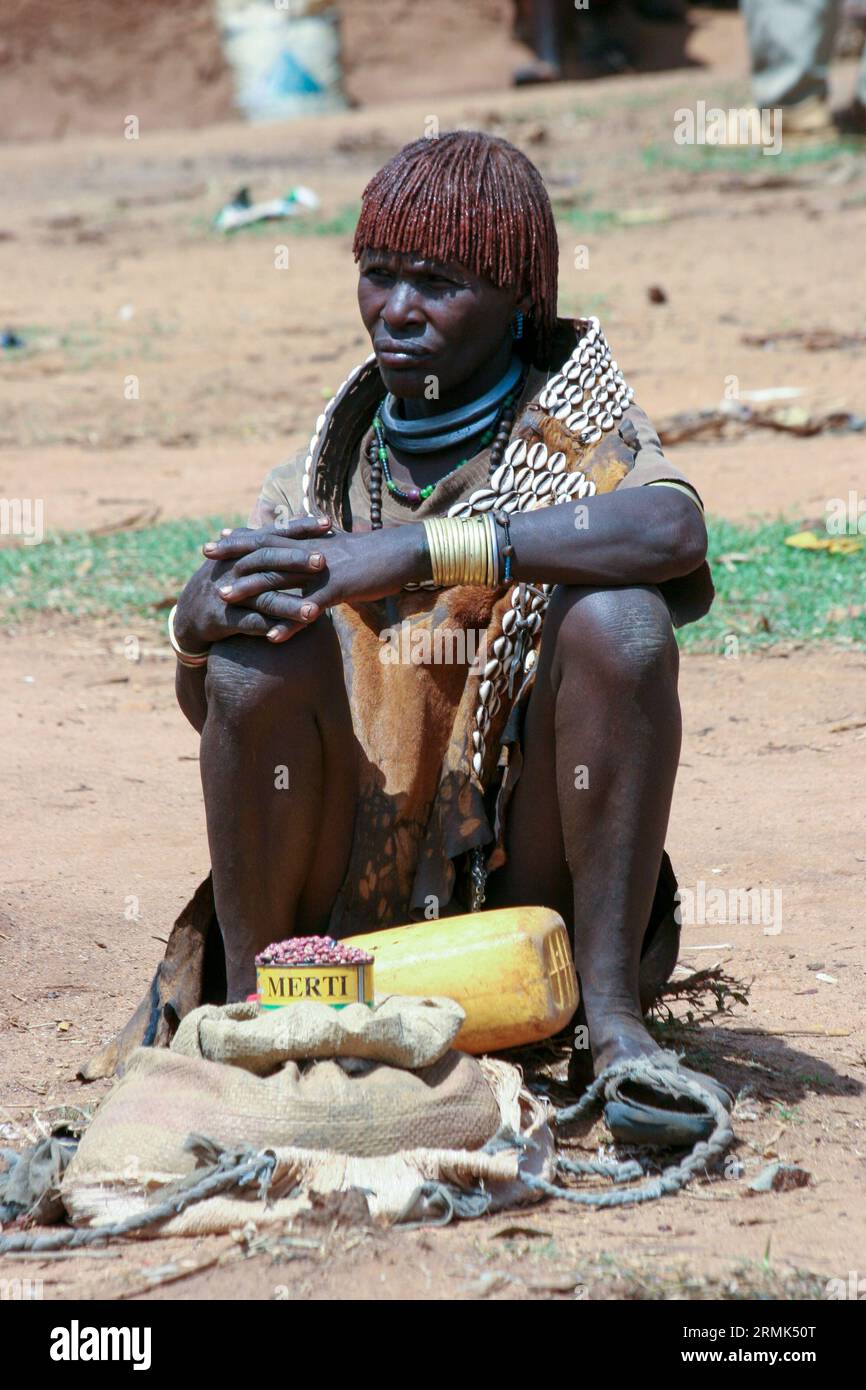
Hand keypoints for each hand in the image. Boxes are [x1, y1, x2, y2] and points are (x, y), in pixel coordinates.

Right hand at [174, 514, 331, 648]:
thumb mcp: (239, 556)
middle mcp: (235, 567)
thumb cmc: (226, 581)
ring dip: (289, 605)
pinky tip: (287, 635)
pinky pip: (249, 624)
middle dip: (295, 560)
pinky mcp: (223, 618)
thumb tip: (293, 519)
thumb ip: (264, 541)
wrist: (189, 613)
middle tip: (324, 561)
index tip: (328, 523)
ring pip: (262, 598)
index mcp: (243, 549)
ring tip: (315, 612)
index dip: (300, 528)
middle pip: (267, 560)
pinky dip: (267, 629)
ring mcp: (229, 593)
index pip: (274, 534)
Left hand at [203, 520, 427, 640]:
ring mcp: (323, 571)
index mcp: (312, 543)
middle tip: (204, 559)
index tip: (218, 539)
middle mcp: (311, 553)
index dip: (243, 537)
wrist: (406, 552)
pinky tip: (272, 637)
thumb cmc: (379, 554)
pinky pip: (308, 609)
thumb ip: (323, 552)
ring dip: (249, 591)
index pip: (271, 536)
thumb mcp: (345, 549)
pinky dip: (289, 623)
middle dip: (233, 556)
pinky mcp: (338, 589)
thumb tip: (311, 554)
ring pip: (279, 580)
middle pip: (265, 553)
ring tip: (223, 601)